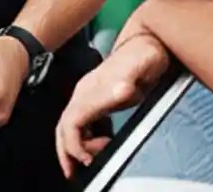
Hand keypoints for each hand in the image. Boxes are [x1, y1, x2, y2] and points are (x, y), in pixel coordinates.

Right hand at [55, 32, 169, 177]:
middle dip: (65, 152)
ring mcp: (89, 94)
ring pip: (70, 125)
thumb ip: (129, 78)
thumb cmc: (146, 53)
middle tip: (75, 170)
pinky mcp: (96, 97)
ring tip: (88, 160)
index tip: (86, 160)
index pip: (70, 122)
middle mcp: (86, 92)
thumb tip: (120, 91)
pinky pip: (81, 122)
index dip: (73, 145)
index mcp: (91, 88)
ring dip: (74, 147)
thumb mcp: (142, 65)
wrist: (149, 41)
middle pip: (63, 126)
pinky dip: (84, 138)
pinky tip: (99, 143)